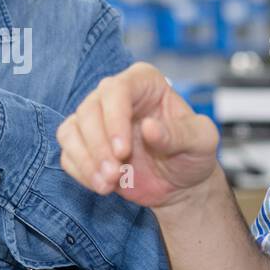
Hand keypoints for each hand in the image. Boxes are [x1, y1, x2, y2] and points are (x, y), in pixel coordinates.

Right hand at [56, 62, 219, 207]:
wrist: (180, 182)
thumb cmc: (193, 154)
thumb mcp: (201, 142)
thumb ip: (179, 134)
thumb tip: (149, 127)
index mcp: (144, 82)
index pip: (117, 90)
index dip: (114, 120)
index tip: (122, 152)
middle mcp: (114, 96)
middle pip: (88, 110)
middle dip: (98, 147)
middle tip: (115, 175)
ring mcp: (96, 120)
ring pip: (71, 131)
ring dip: (86, 161)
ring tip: (108, 184)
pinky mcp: (84, 144)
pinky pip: (68, 154)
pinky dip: (81, 172)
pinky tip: (102, 186)